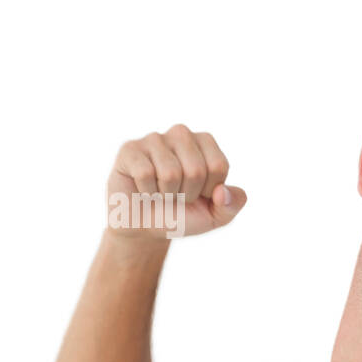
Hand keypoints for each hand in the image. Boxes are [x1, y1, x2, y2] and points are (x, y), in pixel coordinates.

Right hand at [106, 124, 245, 238]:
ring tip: (161, 192)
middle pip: (196, 169)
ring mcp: (154, 139)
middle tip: (177, 195)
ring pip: (170, 172)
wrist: (146, 227)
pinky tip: (144, 189)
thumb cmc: (182, 215)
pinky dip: (147, 192)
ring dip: (167, 194)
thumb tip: (222, 192)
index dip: (209, 190)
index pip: (218, 166)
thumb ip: (231, 205)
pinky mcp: (130, 149)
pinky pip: (145, 174)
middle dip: (188, 194)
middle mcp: (181, 134)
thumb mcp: (215, 216)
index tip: (199, 194)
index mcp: (206, 143)